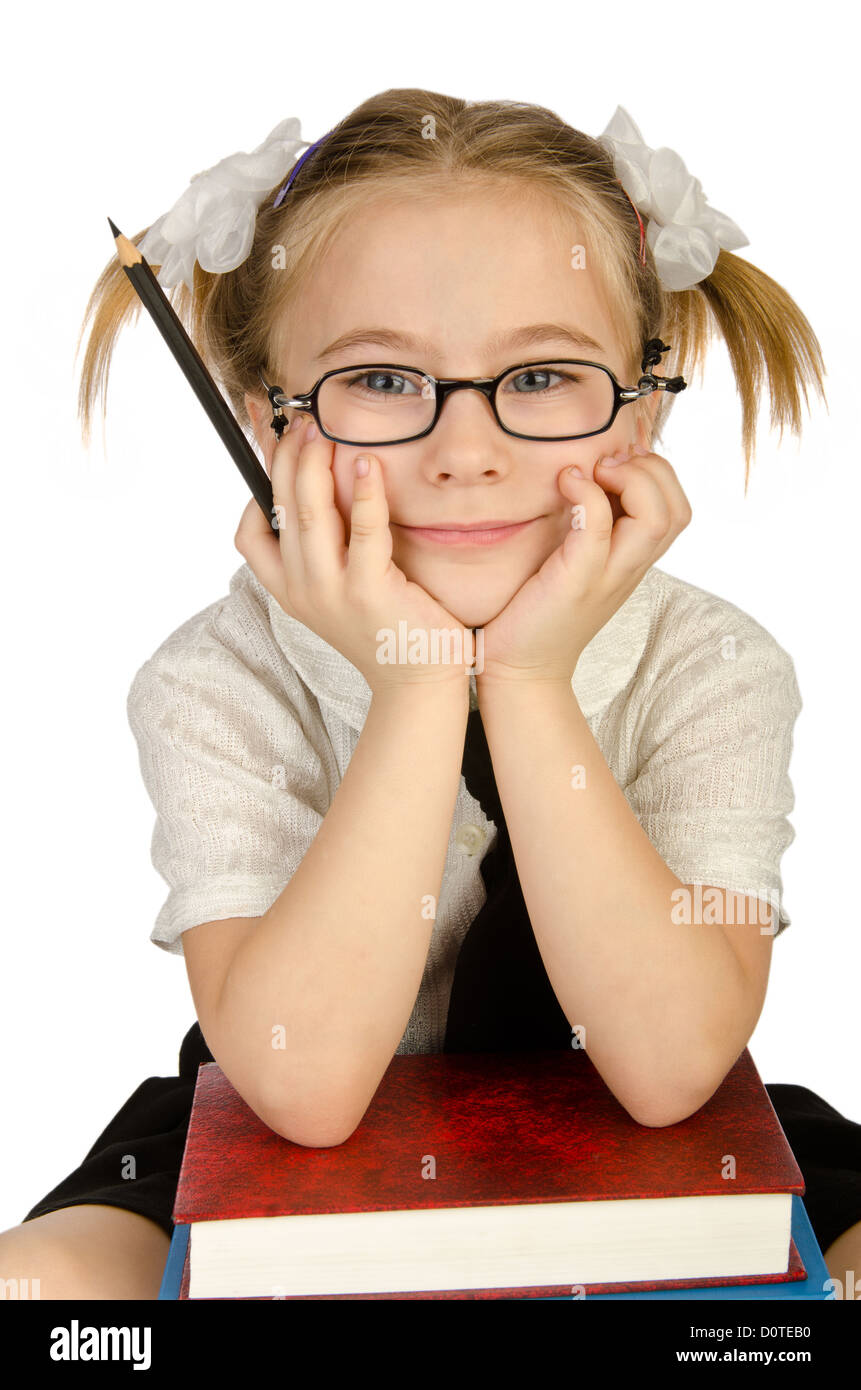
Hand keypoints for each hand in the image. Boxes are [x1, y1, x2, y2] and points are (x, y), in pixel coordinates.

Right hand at [234, 419, 473, 695]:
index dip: (256, 484)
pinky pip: (364, 530)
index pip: (250, 533)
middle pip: (280, 509)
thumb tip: (318, 494)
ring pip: (309, 513)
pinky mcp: (370, 590)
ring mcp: (332, 591)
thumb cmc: (386, 629)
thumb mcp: (340, 592)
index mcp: (290, 590)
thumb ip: (326, 550)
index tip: (269, 442)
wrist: (416, 682)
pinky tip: (368, 463)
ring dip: (313, 464)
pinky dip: (365, 491)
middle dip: (287, 457)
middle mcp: (302, 590)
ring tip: (322, 429)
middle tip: (301, 419)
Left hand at [477, 418, 691, 683]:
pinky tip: (564, 483)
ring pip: (657, 519)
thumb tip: (583, 468)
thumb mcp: (574, 559)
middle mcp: (628, 569)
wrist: (520, 668)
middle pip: (677, 511)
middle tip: (607, 464)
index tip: (614, 463)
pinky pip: (599, 528)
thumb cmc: (538, 609)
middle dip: (652, 470)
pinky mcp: (575, 582)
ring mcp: (606, 577)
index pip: (677, 509)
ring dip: (632, 479)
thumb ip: (589, 523)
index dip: (656, 473)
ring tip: (594, 470)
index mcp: (632, 562)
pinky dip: (588, 494)